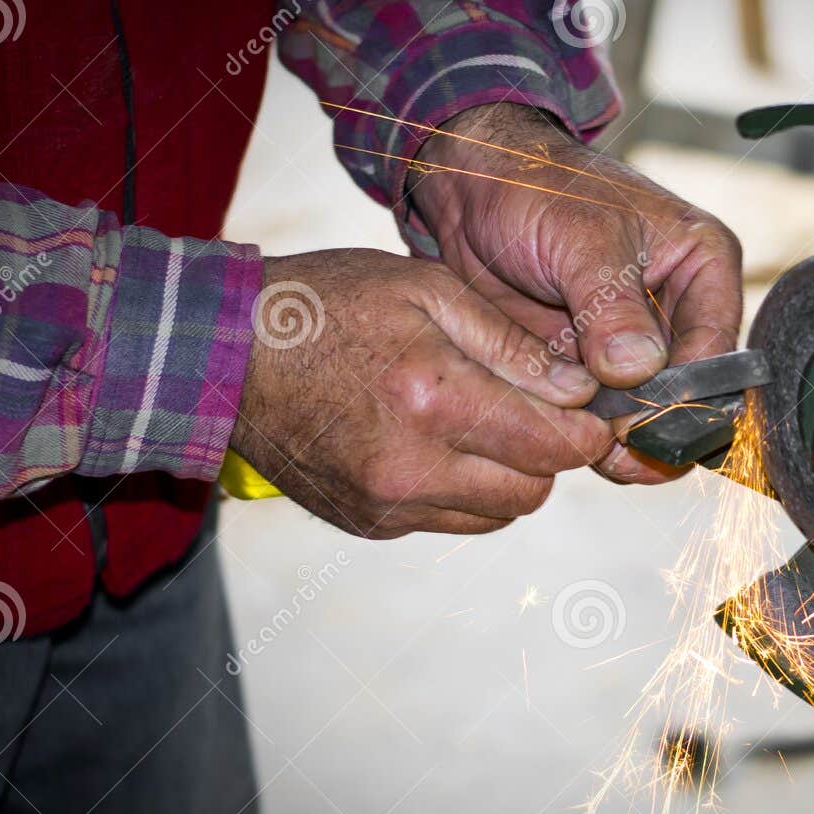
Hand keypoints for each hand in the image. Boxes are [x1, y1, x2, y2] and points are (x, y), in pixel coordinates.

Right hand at [230, 249, 613, 537]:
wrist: (224, 356)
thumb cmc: (328, 304)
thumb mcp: (426, 290)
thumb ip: (511, 345)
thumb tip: (580, 391)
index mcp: (431, 398)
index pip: (551, 445)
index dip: (585, 431)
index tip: (590, 410)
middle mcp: (411, 467)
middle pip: (532, 490)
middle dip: (547, 454)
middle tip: (534, 410)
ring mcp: (386, 505)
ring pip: (497, 513)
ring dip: (508, 475)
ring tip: (481, 422)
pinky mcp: (369, 524)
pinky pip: (451, 521)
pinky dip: (463, 489)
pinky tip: (436, 442)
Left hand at [411, 102, 742, 482]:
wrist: (472, 191)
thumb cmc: (537, 188)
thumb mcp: (581, 235)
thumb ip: (612, 305)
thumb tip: (640, 371)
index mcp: (702, 267)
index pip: (716, 349)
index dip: (686, 394)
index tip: (643, 420)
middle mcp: (678, 311)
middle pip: (687, 394)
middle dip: (654, 426)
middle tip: (617, 451)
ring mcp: (635, 346)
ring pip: (645, 416)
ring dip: (619, 441)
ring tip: (587, 447)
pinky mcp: (593, 369)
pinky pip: (601, 419)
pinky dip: (584, 434)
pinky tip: (563, 437)